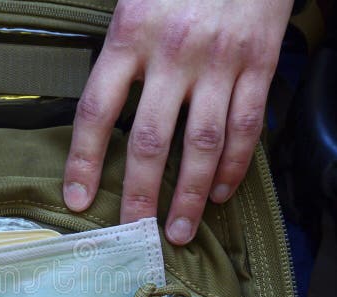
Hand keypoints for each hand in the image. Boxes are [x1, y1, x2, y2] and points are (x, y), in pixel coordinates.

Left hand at [63, 0, 293, 243]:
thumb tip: (102, 116)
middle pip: (151, 140)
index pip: (96, 111)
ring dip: (191, 195)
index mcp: (130, 35)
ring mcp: (219, 61)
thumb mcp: (133, 2)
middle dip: (141, 195)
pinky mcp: (259, 63)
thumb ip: (118, 55)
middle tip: (133, 232)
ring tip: (179, 230)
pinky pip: (247, 127)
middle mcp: (173, 53)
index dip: (84, 161)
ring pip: (203, 144)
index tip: (78, 199)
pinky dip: (235, 166)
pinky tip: (223, 193)